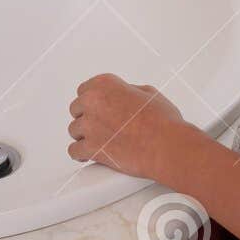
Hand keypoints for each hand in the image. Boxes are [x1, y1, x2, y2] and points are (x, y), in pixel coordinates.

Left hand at [67, 73, 188, 179]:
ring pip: (73, 130)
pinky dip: (80, 154)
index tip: (96, 108)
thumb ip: (128, 91)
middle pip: (76, 109)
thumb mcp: (148, 93)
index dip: (92, 101)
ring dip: (83, 135)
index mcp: (105, 84)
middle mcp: (93, 102)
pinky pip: (73, 151)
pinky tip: (86, 155)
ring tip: (98, 140)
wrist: (166, 146)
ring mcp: (90, 125)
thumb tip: (122, 96)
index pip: (84, 90)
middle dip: (87, 117)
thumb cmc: (162, 121)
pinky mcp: (91, 148)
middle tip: (100, 125)